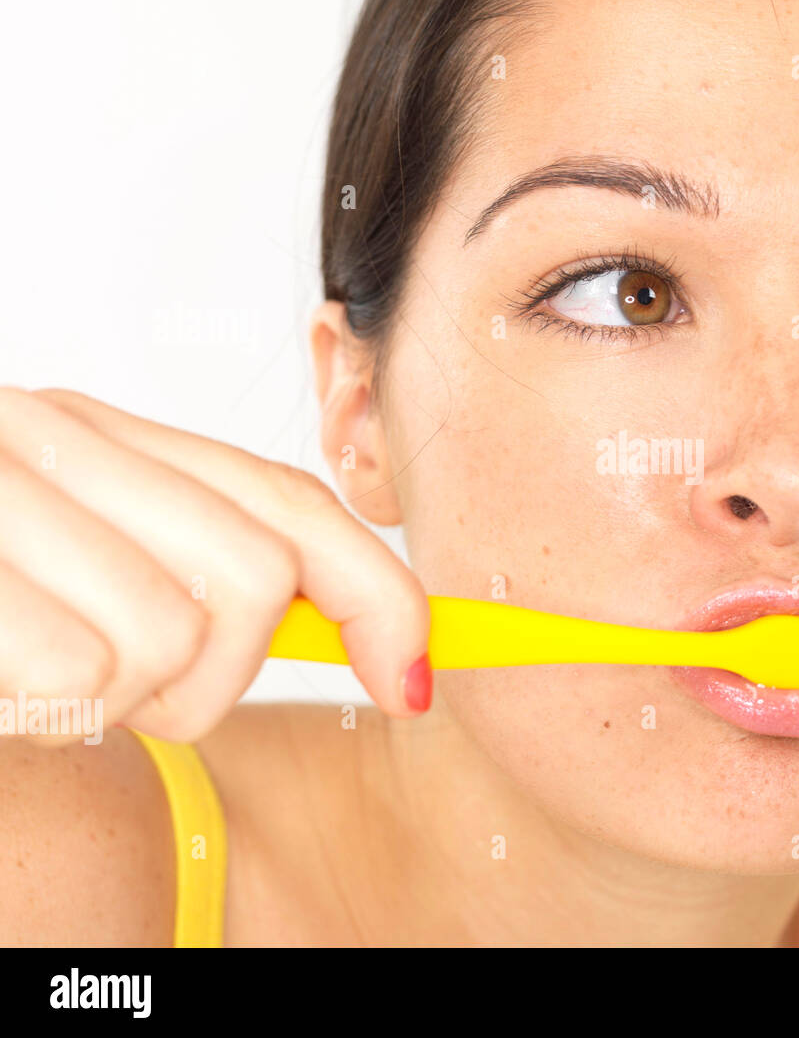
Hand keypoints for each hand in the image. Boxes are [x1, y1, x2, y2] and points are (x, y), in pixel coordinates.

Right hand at [0, 387, 431, 744]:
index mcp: (95, 432)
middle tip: (121, 686)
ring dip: (121, 696)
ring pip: (176, 637)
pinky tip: (9, 684)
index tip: (411, 686)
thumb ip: (204, 571)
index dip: (379, 596)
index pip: (290, 501)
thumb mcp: (83, 574)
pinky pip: (86, 678)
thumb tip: (390, 654)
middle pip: (258, 574)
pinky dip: (56, 712)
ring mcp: (3, 490)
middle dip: (217, 672)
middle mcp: (53, 434)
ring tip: (44, 676)